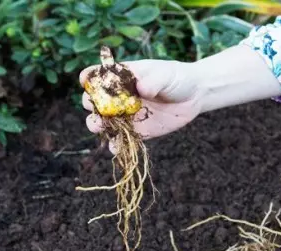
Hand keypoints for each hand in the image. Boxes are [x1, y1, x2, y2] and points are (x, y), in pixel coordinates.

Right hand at [79, 45, 280, 153]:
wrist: (194, 96)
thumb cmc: (177, 78)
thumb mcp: (166, 75)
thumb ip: (154, 80)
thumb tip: (141, 89)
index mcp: (122, 77)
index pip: (98, 76)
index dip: (89, 78)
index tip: (86, 81)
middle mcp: (119, 97)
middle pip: (95, 101)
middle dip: (92, 105)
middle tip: (96, 108)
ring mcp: (126, 115)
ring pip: (104, 123)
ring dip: (98, 125)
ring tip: (100, 127)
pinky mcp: (137, 132)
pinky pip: (121, 140)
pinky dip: (116, 145)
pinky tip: (116, 146)